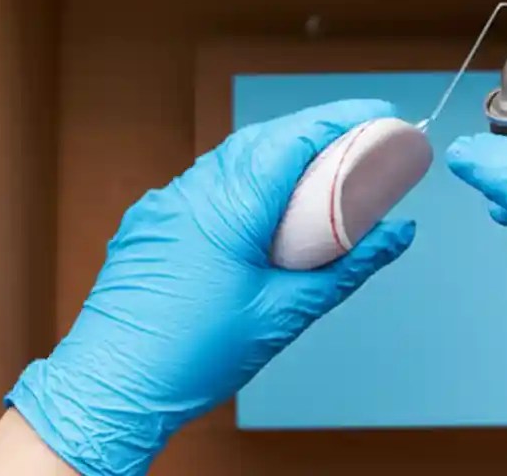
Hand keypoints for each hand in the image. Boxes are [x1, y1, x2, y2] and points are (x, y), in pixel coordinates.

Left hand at [7, 100, 415, 475]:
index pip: (294, 136)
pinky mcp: (150, 223)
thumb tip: (398, 233)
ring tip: (322, 165)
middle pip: (265, 137)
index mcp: (230, 206)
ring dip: (280, 151)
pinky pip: (205, 182)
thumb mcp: (287, 312)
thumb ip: (348, 266)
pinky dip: (245, 178)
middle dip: (317, 129)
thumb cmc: (193, 357)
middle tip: (364, 138)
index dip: (343, 118)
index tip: (384, 114)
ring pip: (232, 156)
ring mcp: (165, 204)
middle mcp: (192, 191)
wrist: (109, 391)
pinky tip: (266, 202)